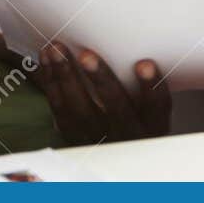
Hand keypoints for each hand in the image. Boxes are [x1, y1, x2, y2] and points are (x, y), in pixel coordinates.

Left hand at [30, 41, 170, 143]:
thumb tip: (136, 46)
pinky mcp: (75, 138)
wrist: (117, 156)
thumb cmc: (138, 117)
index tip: (144, 64)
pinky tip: (46, 62)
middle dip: (101, 81)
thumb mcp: (150, 111)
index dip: (151, 87)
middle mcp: (127, 136)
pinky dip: (51, 85)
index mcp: (153, 127)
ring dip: (66, 78)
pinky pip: (60, 113)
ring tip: (56, 50)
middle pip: (116, 110)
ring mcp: (99, 140)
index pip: (156, 108)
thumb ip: (143, 85)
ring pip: (80, 112)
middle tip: (87, 55)